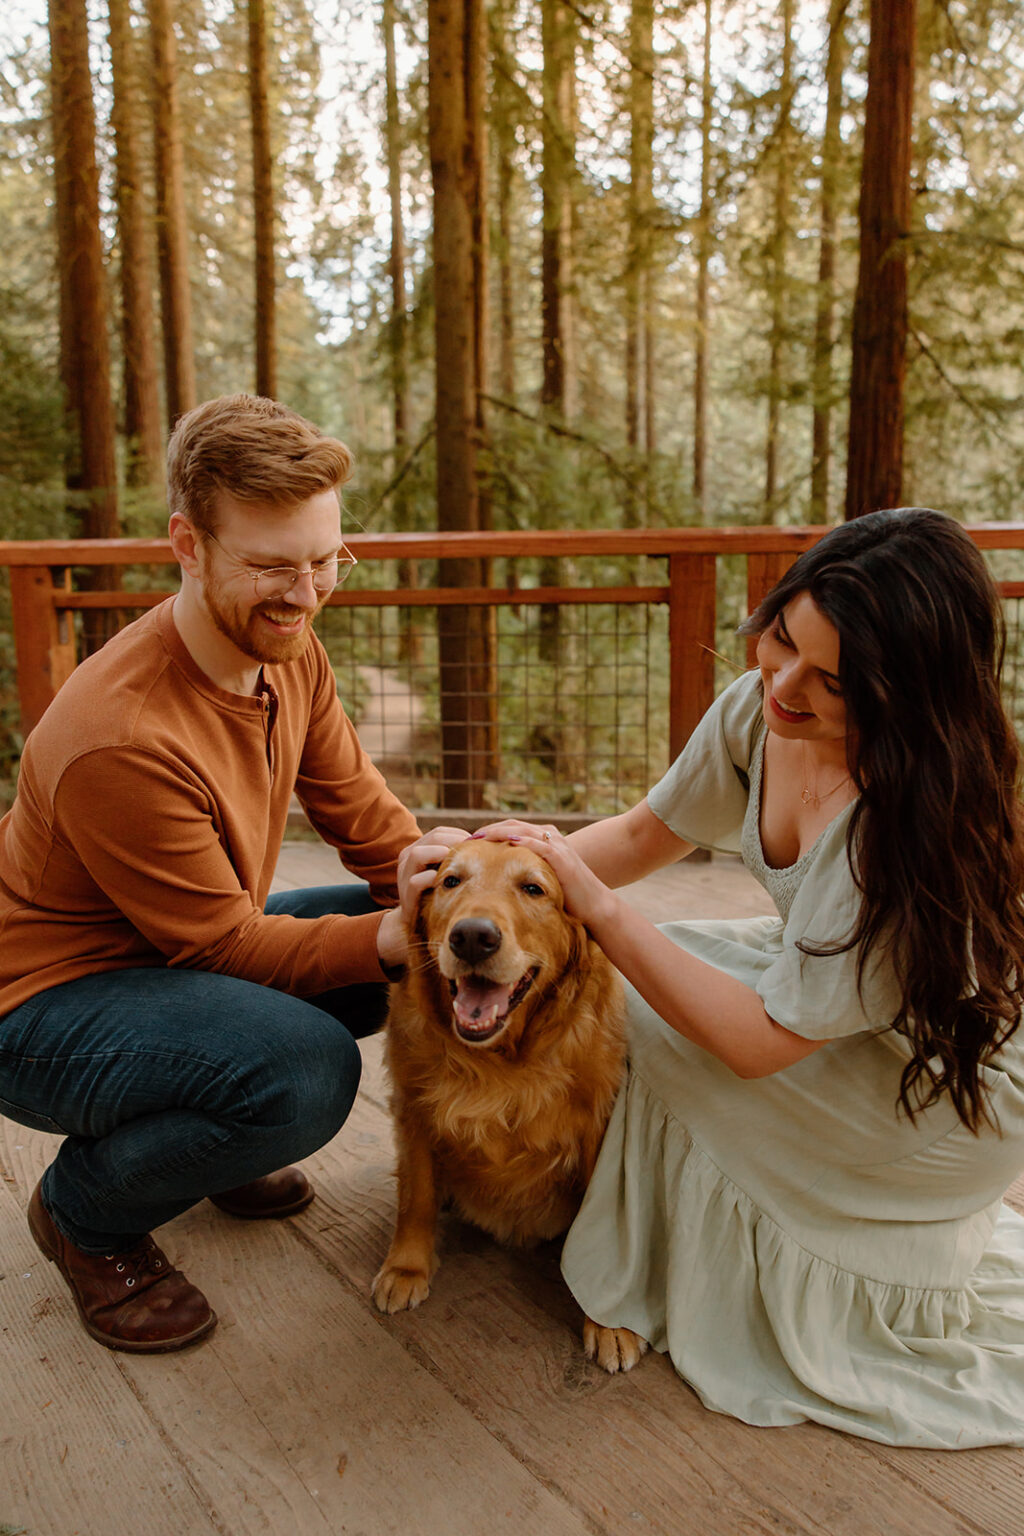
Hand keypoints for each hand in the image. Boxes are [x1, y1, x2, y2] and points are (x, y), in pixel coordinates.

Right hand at [396, 825, 470, 929]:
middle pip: (432, 838)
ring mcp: (404, 876)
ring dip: (438, 854)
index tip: (475, 846)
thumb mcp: (443, 870)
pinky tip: (439, 879)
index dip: (458, 835)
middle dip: (453, 842)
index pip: (439, 832)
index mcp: (417, 849)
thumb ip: (454, 856)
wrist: (416, 921)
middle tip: (470, 851)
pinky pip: (415, 882)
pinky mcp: (406, 895)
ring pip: (417, 854)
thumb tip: (482, 843)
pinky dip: (428, 879)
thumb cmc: (436, 892)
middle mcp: (407, 858)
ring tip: (453, 860)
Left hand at [470, 820, 614, 929]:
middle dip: (491, 829)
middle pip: (514, 825)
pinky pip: (539, 845)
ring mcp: (557, 845)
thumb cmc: (568, 894)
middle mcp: (551, 837)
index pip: (513, 827)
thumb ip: (527, 869)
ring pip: (524, 830)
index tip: (471, 839)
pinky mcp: (562, 858)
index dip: (492, 831)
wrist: (595, 905)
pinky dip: (523, 841)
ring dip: (500, 832)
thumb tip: (501, 876)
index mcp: (545, 839)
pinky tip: (508, 843)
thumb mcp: (544, 876)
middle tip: (469, 836)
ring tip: (480, 837)